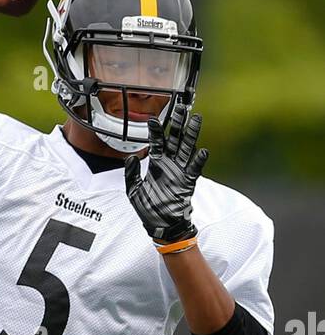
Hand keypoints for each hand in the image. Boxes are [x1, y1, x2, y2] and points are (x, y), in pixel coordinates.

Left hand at [124, 104, 208, 243]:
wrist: (161, 226)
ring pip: (187, 148)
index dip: (156, 130)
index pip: (157, 142)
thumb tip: (131, 157)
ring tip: (196, 119)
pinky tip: (202, 150)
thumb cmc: (148, 210)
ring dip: (191, 134)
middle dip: (178, 123)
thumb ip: (131, 174)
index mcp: (156, 164)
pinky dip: (199, 160)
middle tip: (181, 108)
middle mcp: (170, 164)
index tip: (153, 119)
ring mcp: (180, 171)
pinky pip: (195, 168)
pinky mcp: (188, 182)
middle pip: (175, 139)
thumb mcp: (133, 191)